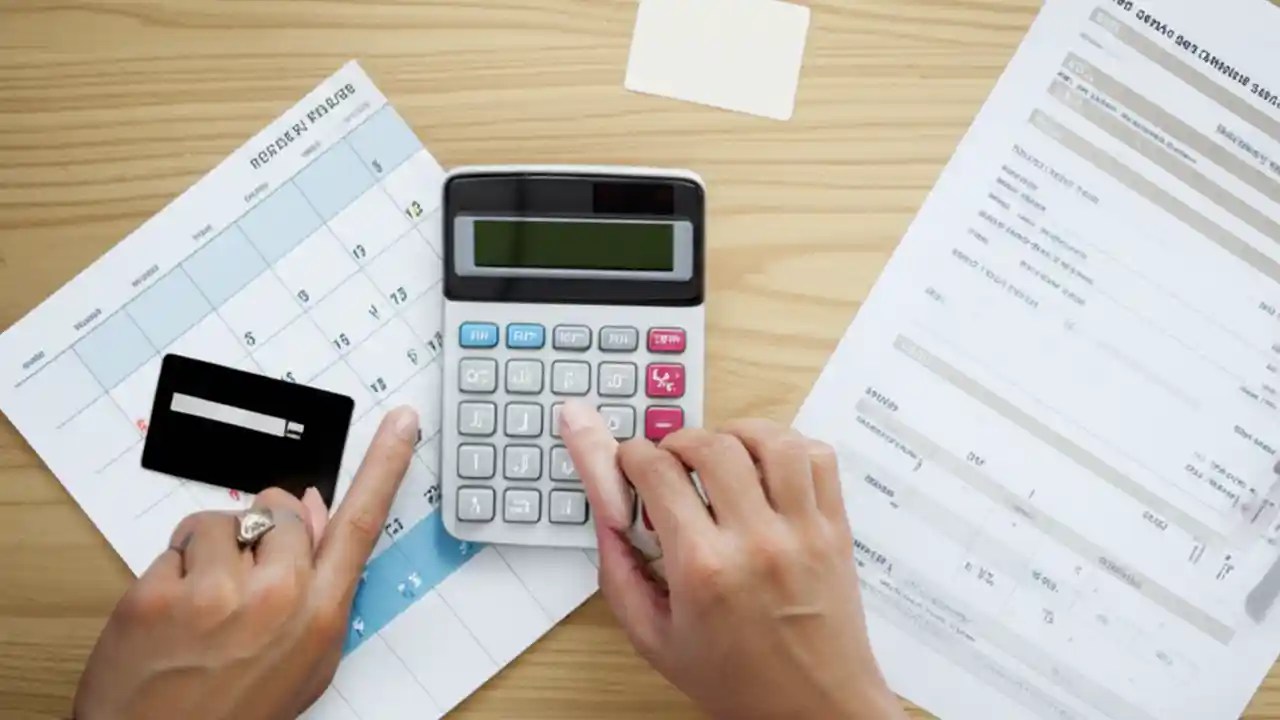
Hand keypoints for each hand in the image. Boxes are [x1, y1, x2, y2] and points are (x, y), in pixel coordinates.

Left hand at [73, 406, 419, 719]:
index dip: (386, 467)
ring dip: (210, 549)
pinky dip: (170, 572)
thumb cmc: (234, 713)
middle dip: (263, 531)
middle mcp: (276, 597)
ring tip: (201, 603)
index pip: (363, 523)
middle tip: (242, 582)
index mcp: (320, 615)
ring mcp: (216, 593)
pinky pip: (175, 545)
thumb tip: (317, 512)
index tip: (401, 423)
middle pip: (282, 509)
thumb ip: (318, 586)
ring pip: (223, 520)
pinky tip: (169, 615)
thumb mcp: (304, 661)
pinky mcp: (159, 593)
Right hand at [560, 401, 904, 719]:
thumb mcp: (655, 640)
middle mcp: (755, 541)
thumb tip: (603, 514)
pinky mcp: (835, 529)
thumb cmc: (738, 683)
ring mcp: (802, 531)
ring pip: (771, 440)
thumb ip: (619, 574)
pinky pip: (818, 457)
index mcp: (703, 569)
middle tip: (670, 461)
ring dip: (737, 433)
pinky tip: (767, 465)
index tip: (631, 462)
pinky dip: (789, 445)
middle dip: (678, 440)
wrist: (815, 711)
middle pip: (711, 445)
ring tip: (721, 454)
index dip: (632, 455)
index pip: (656, 471)